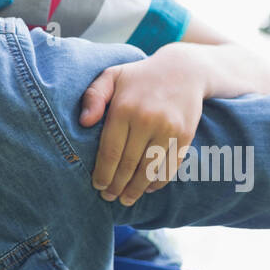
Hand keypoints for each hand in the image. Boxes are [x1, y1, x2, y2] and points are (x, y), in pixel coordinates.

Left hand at [78, 47, 206, 204]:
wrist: (184, 70)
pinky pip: (170, 167)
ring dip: (136, 189)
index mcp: (124, 108)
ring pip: (149, 170)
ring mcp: (168, 130)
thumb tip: (84, 122)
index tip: (97, 186)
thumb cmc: (139, 77)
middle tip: (109, 198)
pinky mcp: (185, 136)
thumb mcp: (111, 76)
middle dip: (117, 186)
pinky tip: (148, 188)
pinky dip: (158, 182)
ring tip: (126, 199)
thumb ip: (93, 96)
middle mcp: (146, 120)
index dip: (103, 173)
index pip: (110, 151)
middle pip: (128, 165)